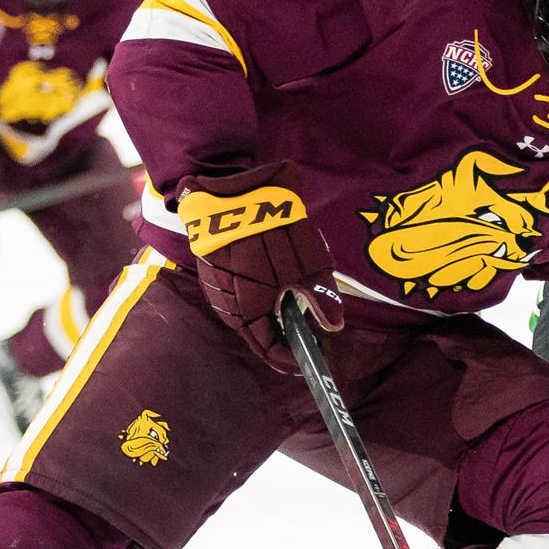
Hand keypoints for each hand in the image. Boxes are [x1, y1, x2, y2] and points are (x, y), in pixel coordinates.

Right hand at [178, 161, 343, 372]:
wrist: (234, 190)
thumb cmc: (272, 229)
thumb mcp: (307, 264)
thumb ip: (319, 298)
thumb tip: (333, 327)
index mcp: (247, 311)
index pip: (268, 349)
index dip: (290, 357)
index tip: (310, 358)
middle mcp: (227, 306)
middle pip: (256, 333)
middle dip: (281, 336)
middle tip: (306, 331)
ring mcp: (217, 287)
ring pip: (246, 315)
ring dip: (268, 316)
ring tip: (293, 309)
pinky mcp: (214, 269)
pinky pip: (237, 295)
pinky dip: (257, 298)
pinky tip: (274, 288)